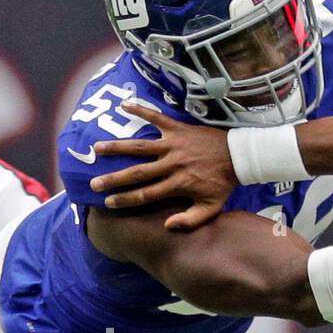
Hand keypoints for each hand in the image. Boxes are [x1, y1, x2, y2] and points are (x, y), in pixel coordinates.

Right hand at [91, 104, 235, 230]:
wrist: (238, 156)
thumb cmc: (222, 183)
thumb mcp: (212, 208)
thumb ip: (190, 220)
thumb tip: (167, 226)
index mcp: (178, 185)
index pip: (147, 195)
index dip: (127, 199)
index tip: (109, 202)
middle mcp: (172, 165)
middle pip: (138, 173)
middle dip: (115, 179)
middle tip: (94, 183)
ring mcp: (173, 145)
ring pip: (140, 146)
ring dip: (118, 147)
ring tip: (96, 148)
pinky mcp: (178, 128)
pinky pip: (156, 117)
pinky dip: (140, 111)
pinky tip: (123, 106)